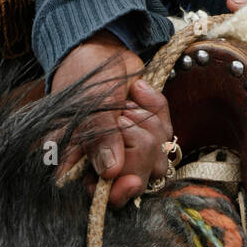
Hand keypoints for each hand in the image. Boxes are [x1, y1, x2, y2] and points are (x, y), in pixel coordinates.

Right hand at [50, 29, 174, 208]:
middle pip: (136, 177)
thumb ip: (99, 136)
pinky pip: (167, 132)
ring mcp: (130, 150)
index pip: (101, 197)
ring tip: (127, 103)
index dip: (118, 193)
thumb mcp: (89, 104)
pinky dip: (156, 109)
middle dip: (137, 143)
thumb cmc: (84, 77)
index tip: (130, 183)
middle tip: (123, 116)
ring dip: (148, 123)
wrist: (101, 50)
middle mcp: (105, 165)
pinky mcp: (149, 133)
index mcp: (79, 165)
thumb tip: (111, 171)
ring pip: (157, 158)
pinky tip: (138, 93)